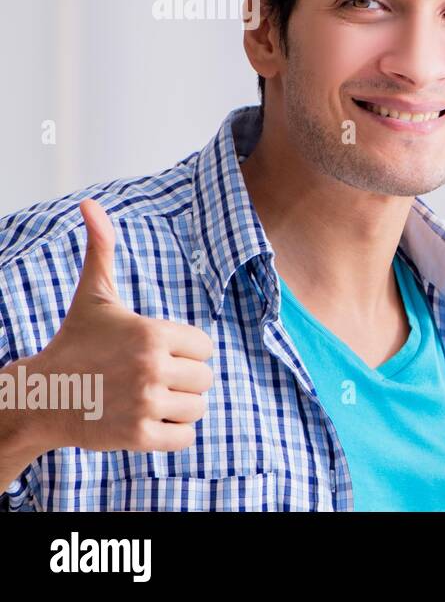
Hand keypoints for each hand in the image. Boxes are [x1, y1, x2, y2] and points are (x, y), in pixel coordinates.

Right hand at [21, 199, 214, 454]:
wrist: (41, 396)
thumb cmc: (75, 344)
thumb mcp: (94, 296)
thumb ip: (102, 249)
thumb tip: (91, 205)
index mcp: (153, 333)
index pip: (205, 347)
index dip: (184, 351)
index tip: (154, 353)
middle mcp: (152, 367)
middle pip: (205, 379)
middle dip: (182, 381)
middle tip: (148, 379)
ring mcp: (145, 403)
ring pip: (197, 409)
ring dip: (178, 408)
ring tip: (146, 399)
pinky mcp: (137, 436)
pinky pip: (185, 438)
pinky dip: (172, 435)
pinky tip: (147, 422)